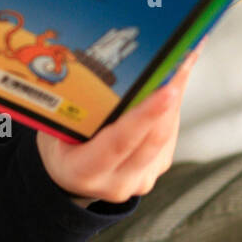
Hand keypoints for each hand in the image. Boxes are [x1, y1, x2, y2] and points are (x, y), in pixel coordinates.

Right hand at [36, 39, 205, 205]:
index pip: (119, 143)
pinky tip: (175, 82)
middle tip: (182, 61)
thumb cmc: (62, 147)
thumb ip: (79, 109)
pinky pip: (169, 135)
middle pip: (152, 137)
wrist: (71, 178)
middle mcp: (117, 181)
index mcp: (85, 171)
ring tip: (183, 60)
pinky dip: (172, 107)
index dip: (145, 115)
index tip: (167, 89)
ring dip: (176, 96)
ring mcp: (140, 179)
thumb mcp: (58, 129)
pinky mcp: (156, 169)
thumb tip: (106, 63)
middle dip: (171, 96)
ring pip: (166, 134)